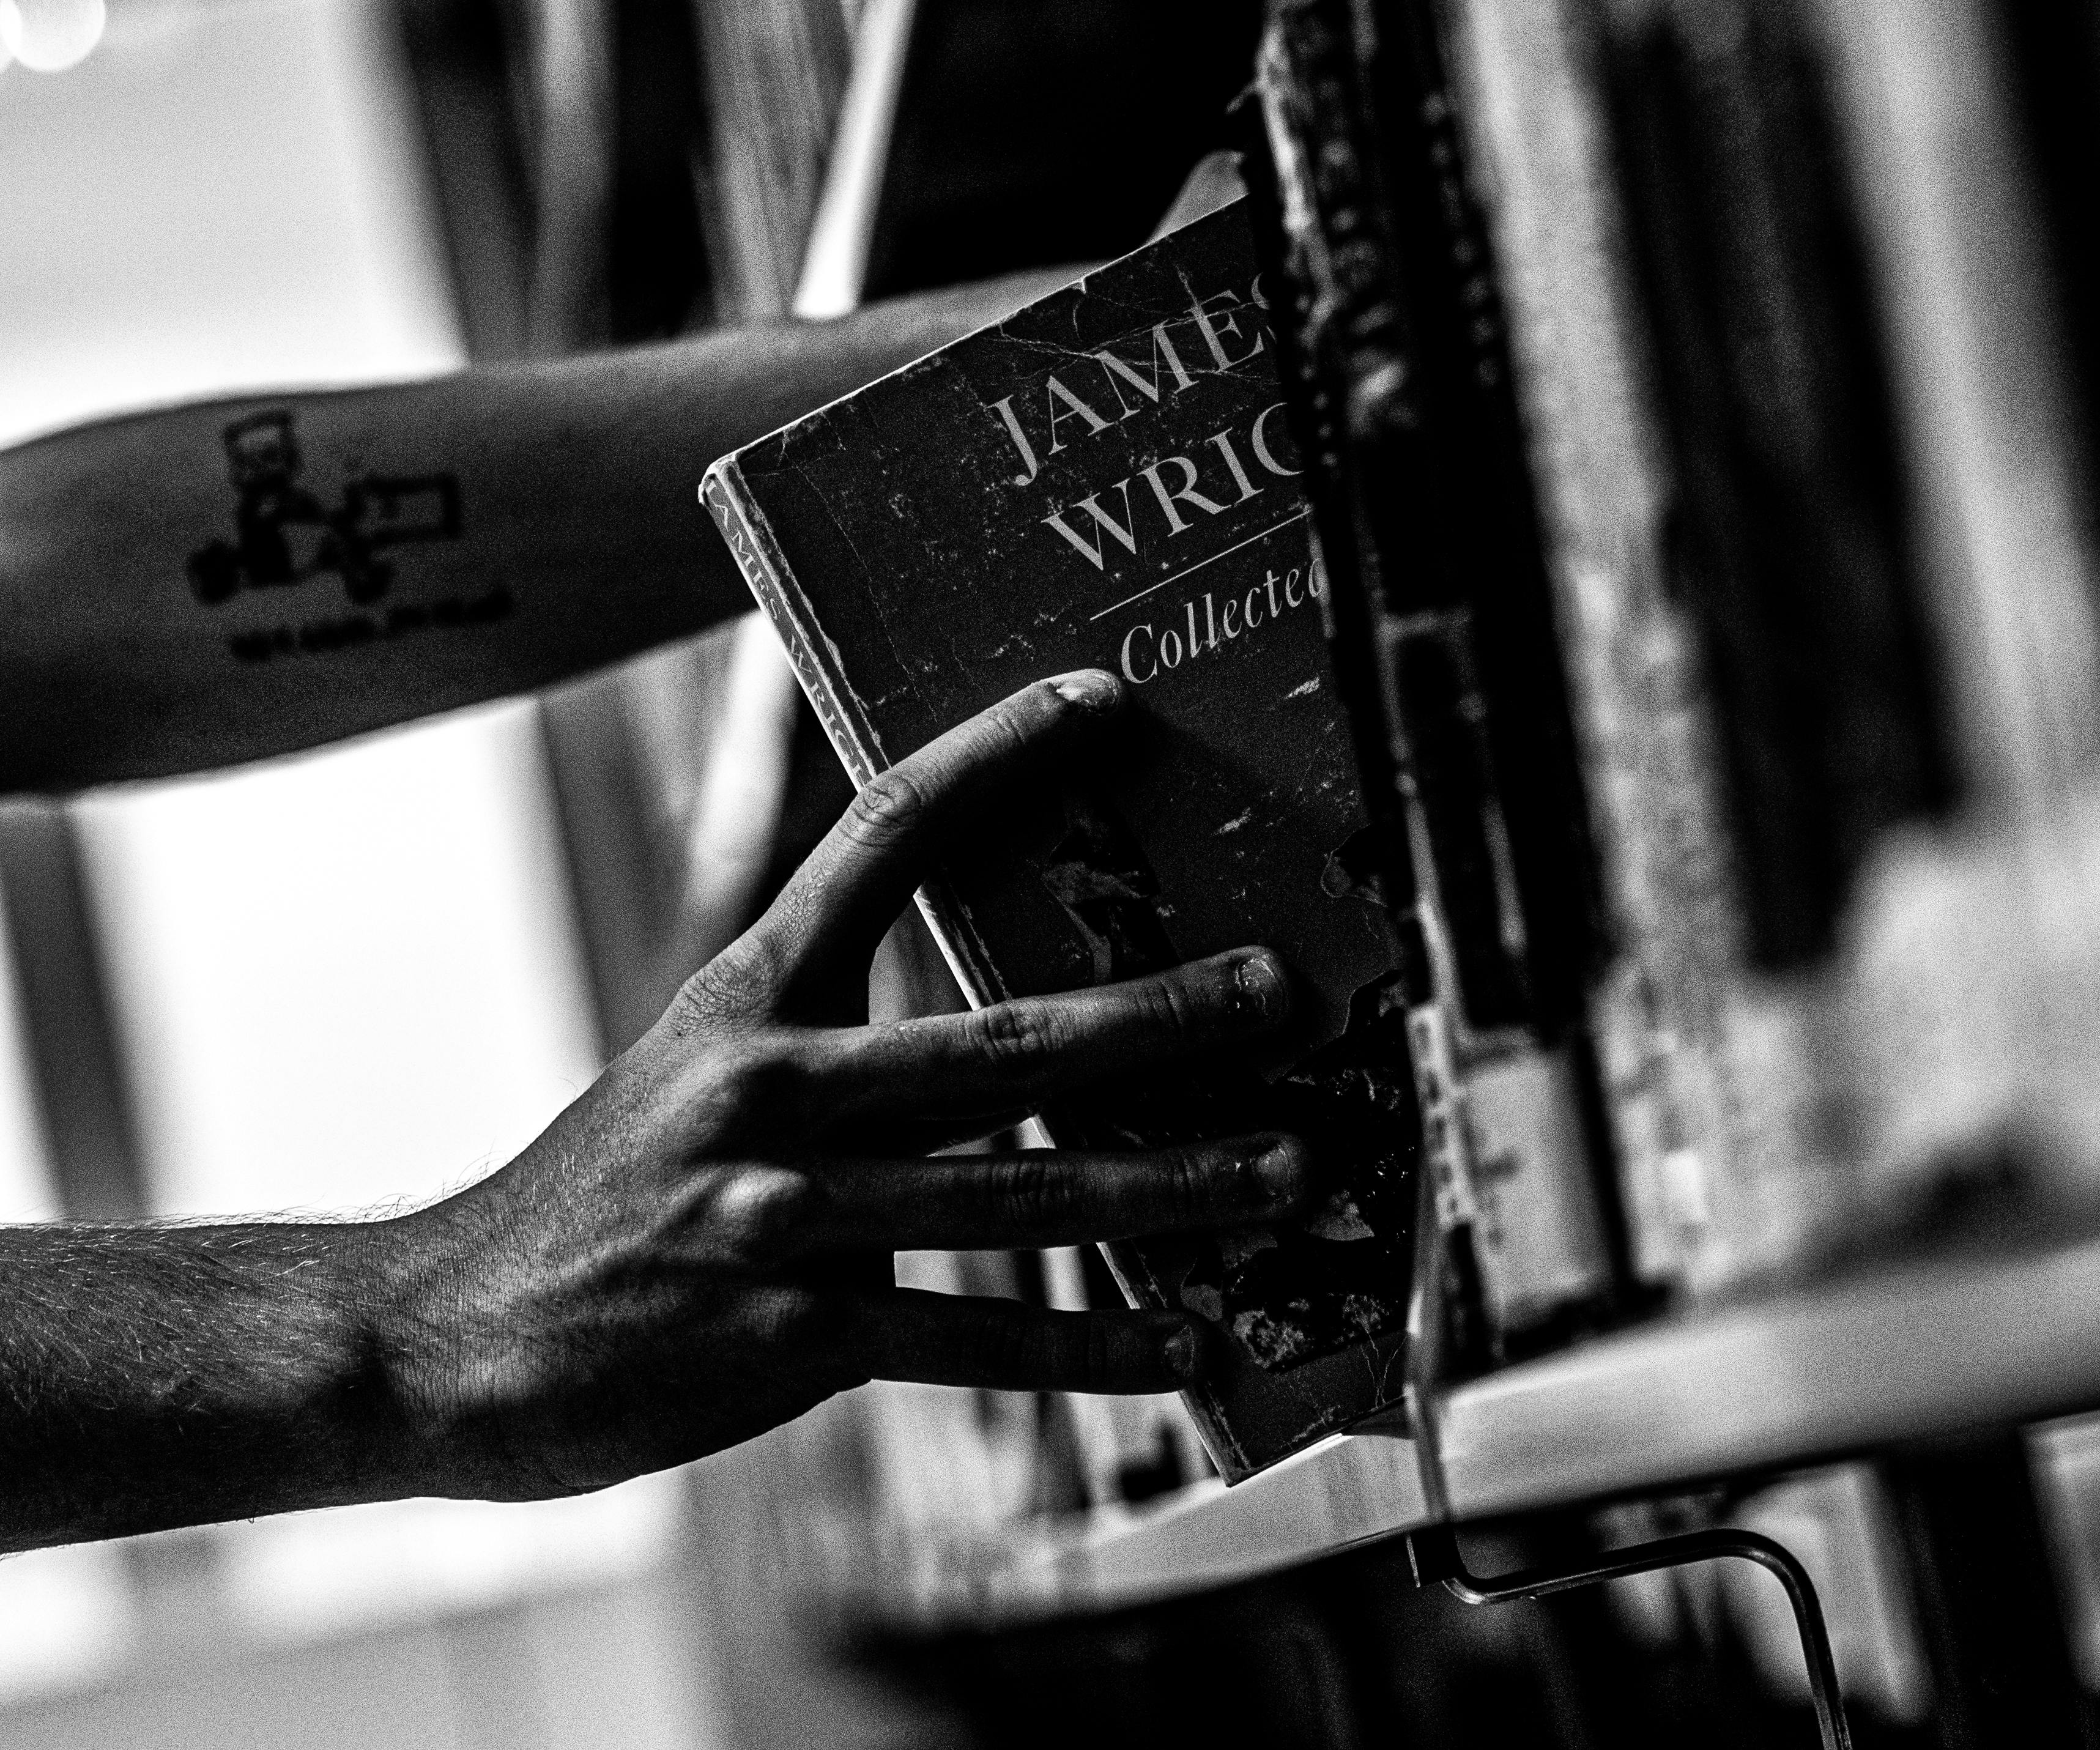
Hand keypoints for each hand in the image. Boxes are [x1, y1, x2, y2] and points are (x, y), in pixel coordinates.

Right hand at [379, 669, 1306, 1497]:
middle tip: (1284, 990)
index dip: (996, 756)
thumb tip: (996, 1027)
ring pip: (1019, 1197)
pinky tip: (1185, 1343)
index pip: (882, 838)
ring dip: (1174, 1185)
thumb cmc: (603, 1190)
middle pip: (1004, 1041)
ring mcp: (786, 1217)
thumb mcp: (692, 1064)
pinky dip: (1090, 1348)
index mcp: (749, 994)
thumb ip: (823, 1027)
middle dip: (1161, 1014)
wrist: (454, 1332)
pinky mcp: (794, 1337)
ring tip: (1291, 1170)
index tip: (1103, 700)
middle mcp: (774, 1089)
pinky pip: (975, 1340)